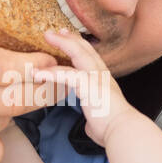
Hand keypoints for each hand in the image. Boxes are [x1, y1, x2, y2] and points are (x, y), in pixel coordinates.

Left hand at [32, 27, 132, 145]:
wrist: (122, 131)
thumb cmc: (112, 128)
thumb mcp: (100, 118)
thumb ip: (94, 116)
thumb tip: (91, 123)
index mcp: (103, 81)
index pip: (91, 57)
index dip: (79, 46)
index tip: (67, 37)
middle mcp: (101, 75)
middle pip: (84, 49)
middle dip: (69, 38)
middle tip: (54, 31)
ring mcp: (96, 78)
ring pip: (78, 54)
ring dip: (62, 43)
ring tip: (47, 36)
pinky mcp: (89, 86)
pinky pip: (67, 75)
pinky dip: (52, 73)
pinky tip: (38, 73)